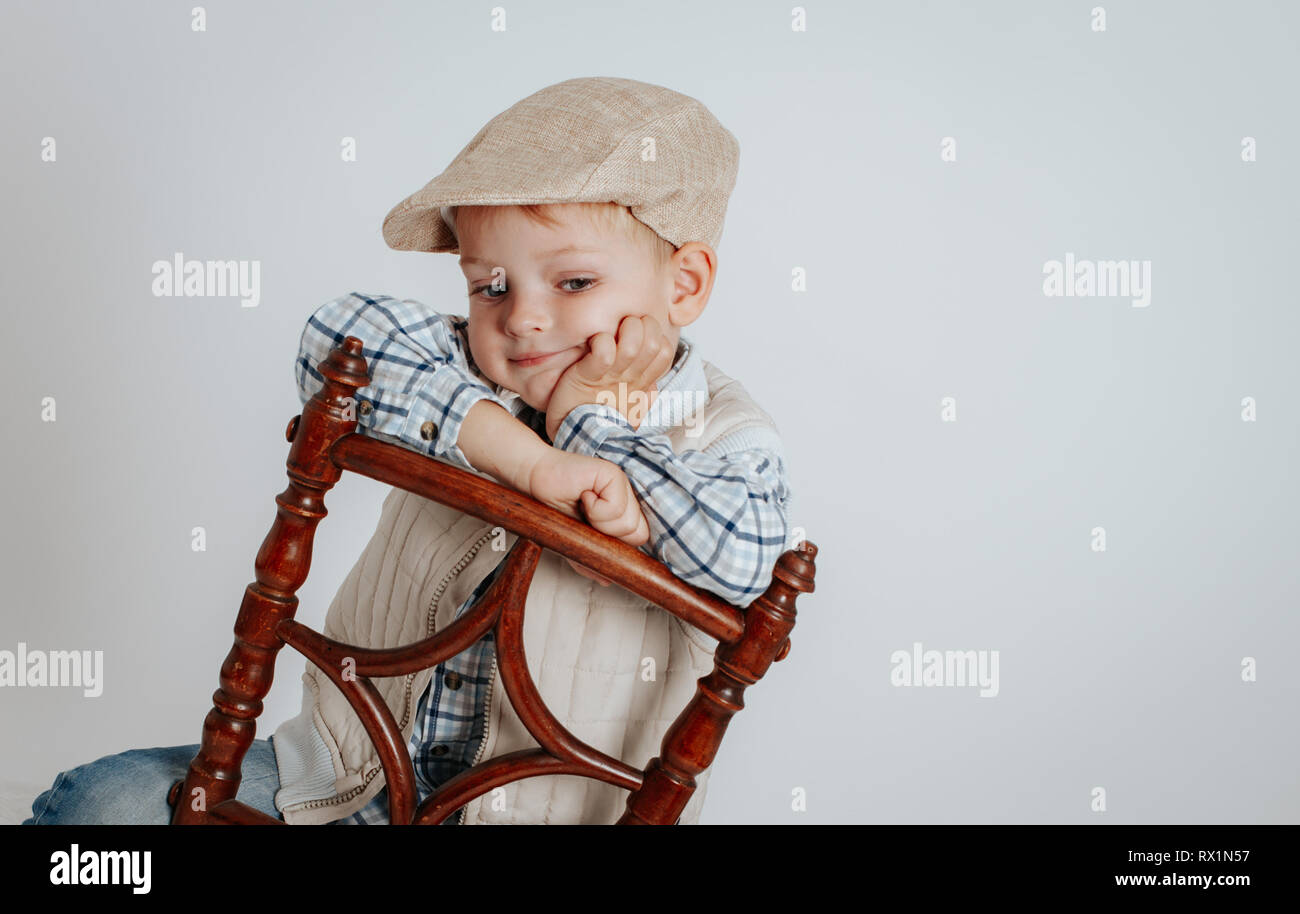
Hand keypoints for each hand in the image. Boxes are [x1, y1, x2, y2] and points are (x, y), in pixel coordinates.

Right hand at [525, 447, 649, 585]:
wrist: (534, 479)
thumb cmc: (554, 506)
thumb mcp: (576, 538)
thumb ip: (591, 556)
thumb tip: (607, 580)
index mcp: (623, 510)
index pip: (638, 538)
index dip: (616, 544)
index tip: (591, 531)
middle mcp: (627, 496)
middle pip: (637, 534)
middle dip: (606, 534)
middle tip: (586, 518)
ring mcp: (623, 484)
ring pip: (627, 523)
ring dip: (598, 520)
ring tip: (583, 504)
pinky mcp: (613, 474)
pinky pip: (615, 508)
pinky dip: (594, 508)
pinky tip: (583, 494)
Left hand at [545, 314, 674, 442]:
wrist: (575, 436)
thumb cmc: (596, 411)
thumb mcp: (627, 396)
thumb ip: (643, 381)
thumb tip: (655, 361)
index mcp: (641, 383)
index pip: (666, 351)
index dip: (657, 334)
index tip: (639, 333)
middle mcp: (631, 380)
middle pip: (654, 343)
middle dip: (642, 325)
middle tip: (625, 328)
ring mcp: (611, 379)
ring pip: (632, 344)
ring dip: (624, 330)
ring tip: (612, 333)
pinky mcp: (588, 377)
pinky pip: (604, 352)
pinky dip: (601, 341)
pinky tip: (593, 343)